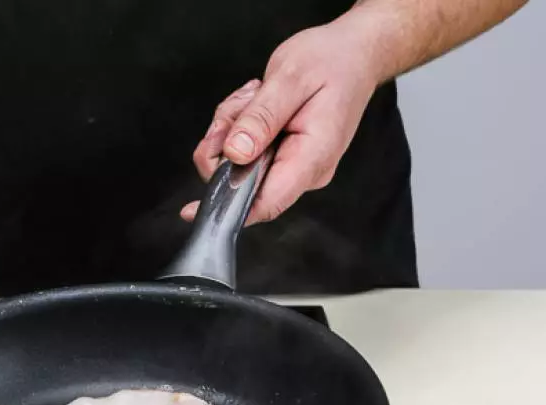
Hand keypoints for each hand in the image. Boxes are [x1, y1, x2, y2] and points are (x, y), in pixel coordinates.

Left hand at [183, 21, 379, 223]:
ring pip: (238, 163)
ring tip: (255, 96)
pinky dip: (239, 126)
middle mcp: (305, 171)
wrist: (352, 53)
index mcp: (312, 157)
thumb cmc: (331, 62)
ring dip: (231, 128)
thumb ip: (262, 118)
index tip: (193, 209)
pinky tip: (256, 102)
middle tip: (240, 106)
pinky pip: (245, 152)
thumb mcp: (291, 79)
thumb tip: (234, 153)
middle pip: (242, 181)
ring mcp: (294, 165)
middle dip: (224, 145)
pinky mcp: (284, 156)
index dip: (228, 208)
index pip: (266, 203)